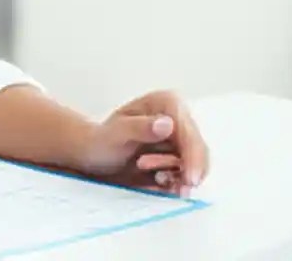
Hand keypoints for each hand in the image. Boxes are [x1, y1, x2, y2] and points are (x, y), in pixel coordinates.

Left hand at [72, 90, 208, 195]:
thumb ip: (140, 128)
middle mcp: (177, 118)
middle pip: (198, 149)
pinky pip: (186, 173)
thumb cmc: (101, 140)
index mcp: (166, 103)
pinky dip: (177, 182)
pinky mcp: (176, 155)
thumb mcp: (116, 134)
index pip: (188, 131)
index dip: (193, 156)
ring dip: (179, 176)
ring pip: (195, 163)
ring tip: (156, 179)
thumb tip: (167, 125)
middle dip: (188, 170)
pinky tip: (159, 182)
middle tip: (177, 189)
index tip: (189, 178)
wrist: (93, 155)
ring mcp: (178, 138)